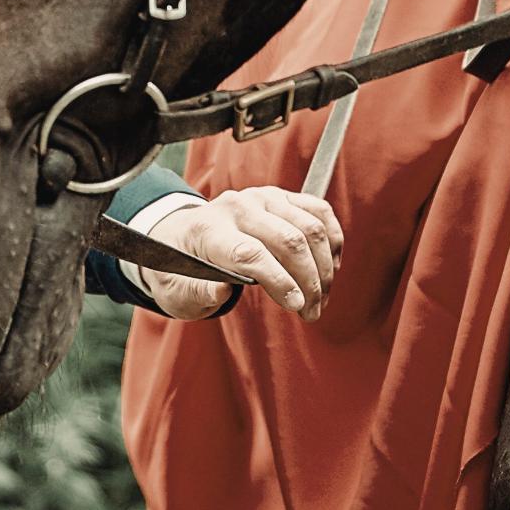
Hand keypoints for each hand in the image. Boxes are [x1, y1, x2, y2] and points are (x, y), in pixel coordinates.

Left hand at [140, 187, 342, 321]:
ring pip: (310, 228)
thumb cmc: (181, 269)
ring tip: (320, 297)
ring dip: (324, 268)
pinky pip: (319, 211)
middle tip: (311, 313)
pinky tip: (328, 267)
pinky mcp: (280, 196)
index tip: (298, 308)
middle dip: (309, 283)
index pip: (250, 253)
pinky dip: (332, 241)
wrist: (181, 237)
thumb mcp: (176, 291)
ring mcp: (260, 197)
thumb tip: (222, 291)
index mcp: (206, 229)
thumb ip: (197, 292)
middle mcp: (236, 206)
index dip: (280, 282)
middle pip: (288, 241)